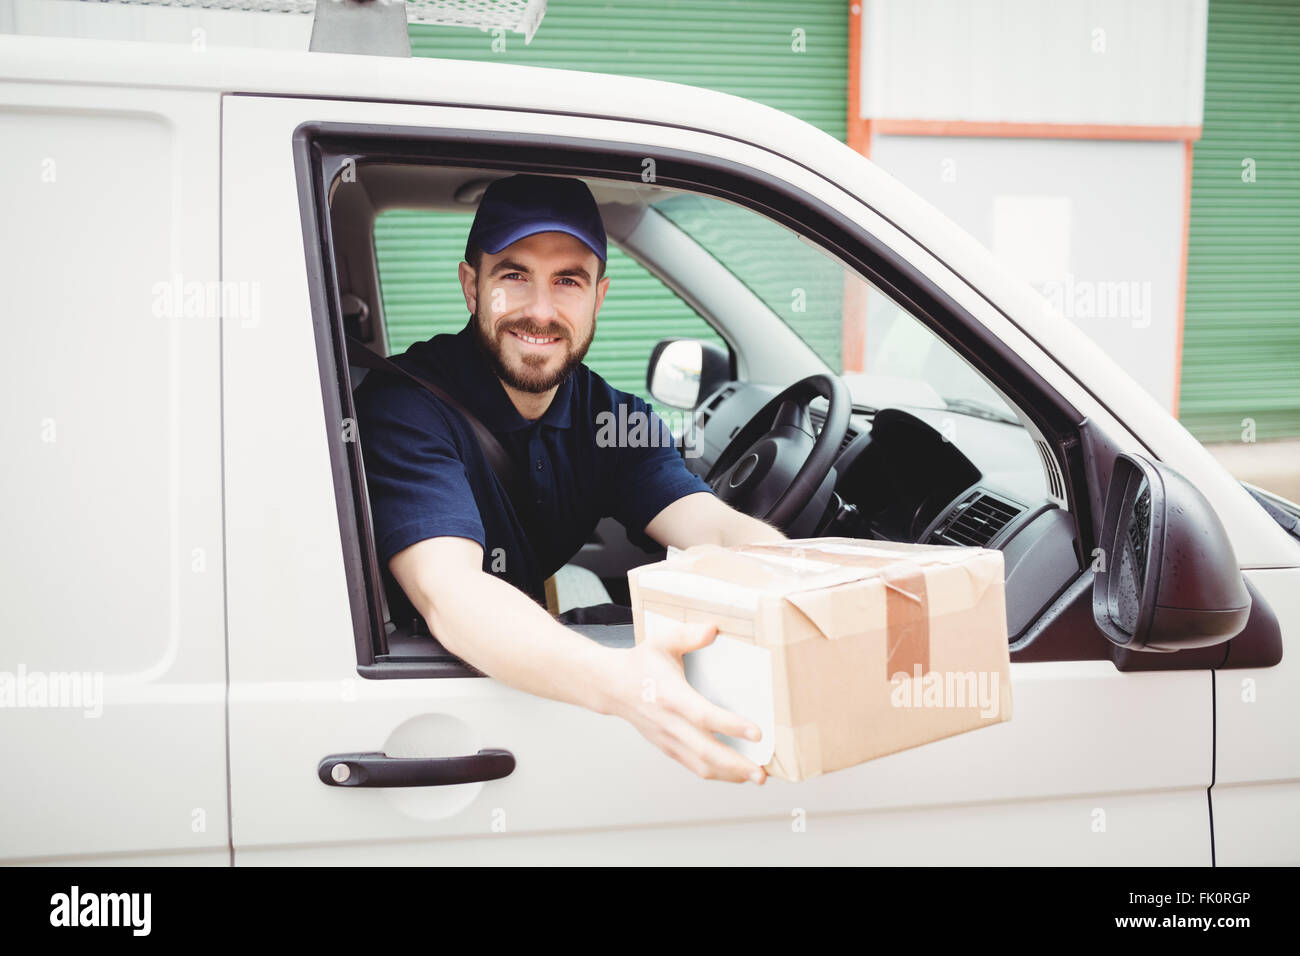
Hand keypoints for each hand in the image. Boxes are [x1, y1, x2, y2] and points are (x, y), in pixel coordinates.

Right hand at [605, 621, 767, 783]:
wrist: (612, 686)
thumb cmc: (641, 663)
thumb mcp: (662, 641)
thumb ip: (689, 634)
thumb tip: (713, 630)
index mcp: (670, 695)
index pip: (702, 716)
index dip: (730, 726)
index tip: (757, 733)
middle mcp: (668, 722)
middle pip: (704, 750)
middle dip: (736, 765)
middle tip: (762, 774)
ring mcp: (667, 738)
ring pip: (699, 764)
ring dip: (729, 775)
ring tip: (756, 777)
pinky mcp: (667, 747)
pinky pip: (693, 765)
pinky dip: (716, 773)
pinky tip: (736, 773)